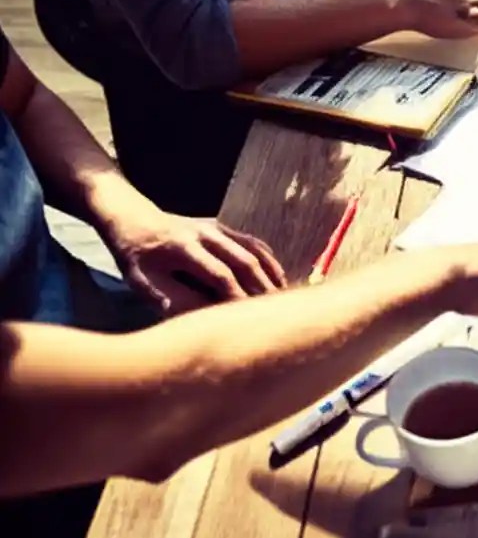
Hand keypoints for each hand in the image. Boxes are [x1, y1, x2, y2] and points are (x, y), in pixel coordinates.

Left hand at [103, 210, 285, 314]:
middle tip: (276, 312)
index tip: (248, 319)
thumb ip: (166, 299)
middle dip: (262, 287)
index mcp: (182, 247)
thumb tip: (196, 319)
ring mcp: (217, 228)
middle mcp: (204, 233)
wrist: (133, 218)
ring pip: (254, 249)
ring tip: (284, 298)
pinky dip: (269, 261)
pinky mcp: (224, 227)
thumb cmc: (135, 256)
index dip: (236, 296)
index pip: (219, 273)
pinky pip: (253, 242)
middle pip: (244, 260)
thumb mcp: (139, 280)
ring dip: (271, 274)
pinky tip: (279, 278)